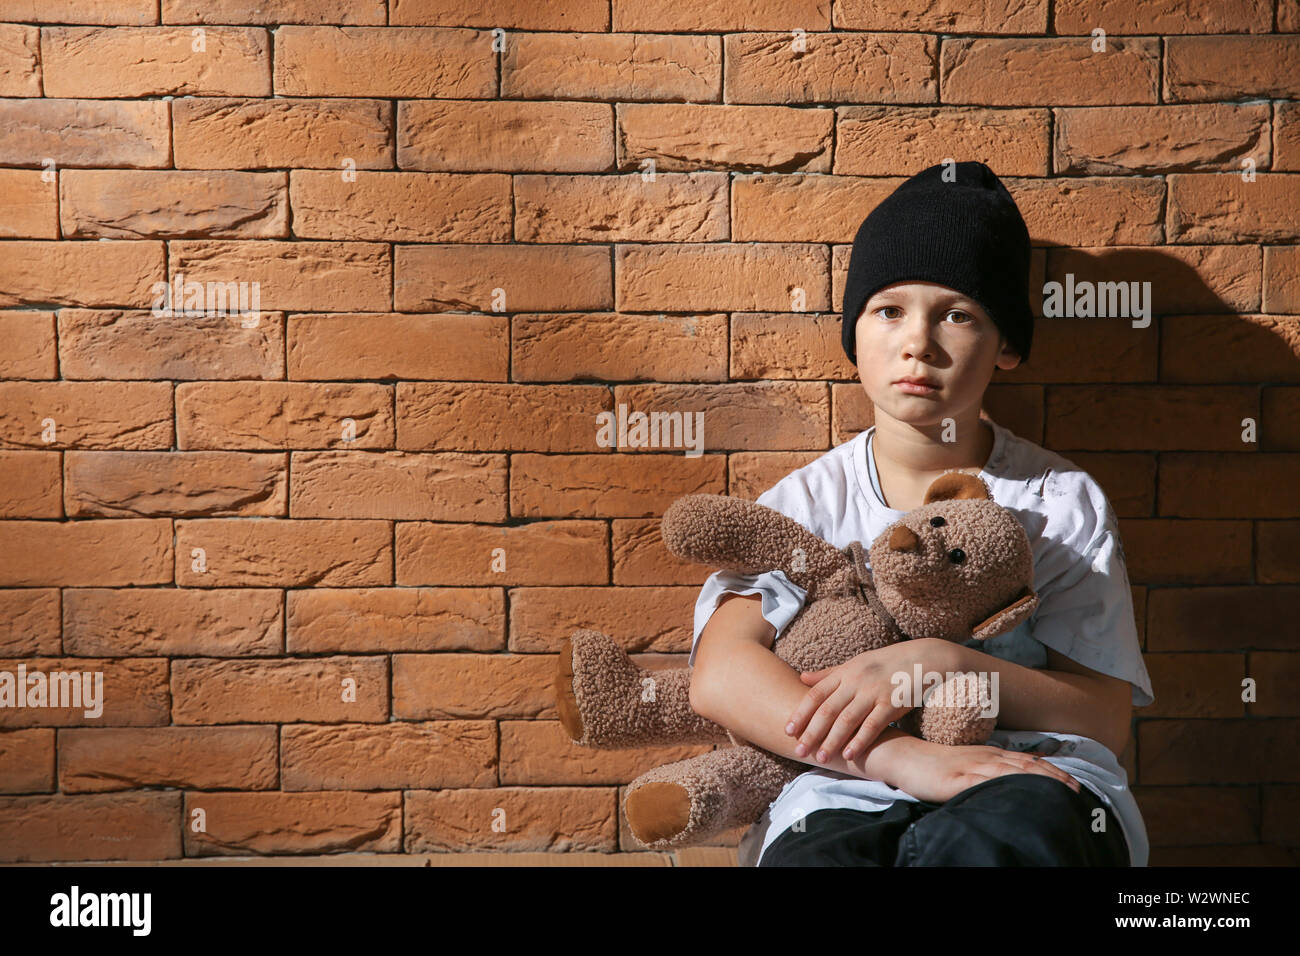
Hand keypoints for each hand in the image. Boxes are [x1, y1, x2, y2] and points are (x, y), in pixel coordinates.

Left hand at [785, 638, 954, 762]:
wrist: (924, 658)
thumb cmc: (887, 663)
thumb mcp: (856, 663)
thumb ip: (829, 673)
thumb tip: (802, 678)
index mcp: (845, 672)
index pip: (816, 694)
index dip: (801, 713)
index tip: (788, 731)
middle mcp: (856, 681)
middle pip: (828, 710)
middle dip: (811, 733)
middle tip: (798, 752)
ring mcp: (874, 691)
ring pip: (847, 720)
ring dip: (832, 741)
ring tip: (820, 758)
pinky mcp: (893, 703)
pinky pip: (873, 725)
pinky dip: (860, 741)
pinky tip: (849, 755)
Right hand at [892, 738, 1082, 804]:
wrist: (904, 756)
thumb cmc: (936, 763)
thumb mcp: (968, 762)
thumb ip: (991, 767)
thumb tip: (1017, 773)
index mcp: (990, 754)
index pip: (1029, 761)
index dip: (1054, 771)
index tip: (1075, 783)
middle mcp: (986, 758)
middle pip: (1027, 767)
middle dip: (1055, 778)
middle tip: (1078, 790)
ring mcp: (972, 768)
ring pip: (1012, 773)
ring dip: (1038, 781)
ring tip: (1059, 792)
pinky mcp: (957, 780)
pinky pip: (985, 784)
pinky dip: (1006, 786)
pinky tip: (1019, 791)